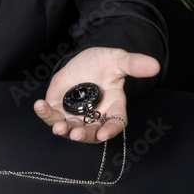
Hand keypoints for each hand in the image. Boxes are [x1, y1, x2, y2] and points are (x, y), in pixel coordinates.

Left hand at [33, 47, 159, 143]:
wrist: (83, 60)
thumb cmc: (103, 63)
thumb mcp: (117, 59)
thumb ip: (133, 63)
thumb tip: (154, 64)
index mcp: (113, 107)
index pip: (115, 123)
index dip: (111, 130)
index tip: (104, 135)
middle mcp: (95, 116)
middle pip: (91, 132)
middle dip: (84, 135)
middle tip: (76, 134)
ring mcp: (76, 115)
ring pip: (70, 128)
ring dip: (63, 129)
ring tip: (57, 126)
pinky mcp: (60, 109)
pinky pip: (52, 116)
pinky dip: (45, 113)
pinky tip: (39, 106)